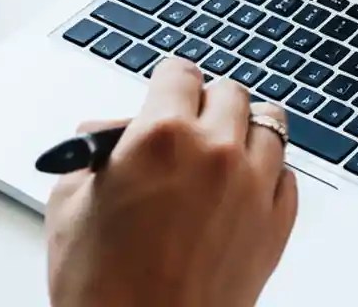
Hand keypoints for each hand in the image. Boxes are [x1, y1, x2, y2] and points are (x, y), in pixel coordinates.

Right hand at [46, 58, 298, 306]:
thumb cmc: (100, 286)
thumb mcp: (70, 201)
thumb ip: (97, 148)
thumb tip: (113, 130)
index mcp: (161, 134)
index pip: (180, 72)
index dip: (168, 83)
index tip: (168, 91)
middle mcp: (215, 151)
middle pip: (230, 91)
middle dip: (206, 105)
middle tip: (189, 127)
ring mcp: (253, 187)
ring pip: (269, 125)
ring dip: (244, 133)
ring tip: (220, 153)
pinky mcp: (277, 225)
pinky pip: (286, 175)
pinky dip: (266, 176)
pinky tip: (239, 191)